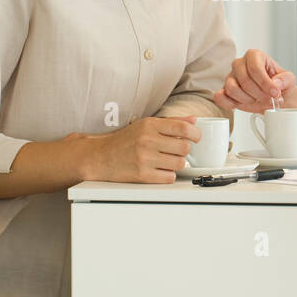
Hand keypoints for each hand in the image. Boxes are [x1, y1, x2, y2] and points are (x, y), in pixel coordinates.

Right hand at [85, 116, 200, 183]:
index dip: (195, 133)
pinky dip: (168, 175)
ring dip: (177, 163)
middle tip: (176, 150)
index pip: (182, 127)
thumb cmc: (124, 140)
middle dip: (184, 150)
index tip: (196, 137)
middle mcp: (147, 141)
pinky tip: (159, 170)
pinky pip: (169, 177)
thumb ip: (171, 122)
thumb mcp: (146, 125)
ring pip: (179, 164)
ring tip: (167, 160)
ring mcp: (144, 159)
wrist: (101, 157)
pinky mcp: (142, 175)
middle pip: (184, 147)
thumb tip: (193, 120)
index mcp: (149, 125)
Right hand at [213, 49, 296, 113]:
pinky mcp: (225, 91)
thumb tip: (275, 84)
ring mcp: (230, 77)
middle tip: (268, 99)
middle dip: (258, 93)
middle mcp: (240, 64)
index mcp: (254, 55)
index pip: (255, 68)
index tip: (275, 93)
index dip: (265, 83)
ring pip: (232, 88)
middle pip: (244, 79)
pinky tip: (240, 105)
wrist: (274, 97)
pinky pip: (220, 97)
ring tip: (257, 100)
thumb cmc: (280, 85)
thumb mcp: (289, 80)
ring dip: (247, 99)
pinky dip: (229, 103)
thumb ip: (285, 80)